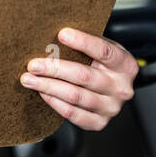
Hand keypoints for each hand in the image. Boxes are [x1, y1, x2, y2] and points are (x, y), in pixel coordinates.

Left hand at [19, 27, 138, 130]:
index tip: (61, 34)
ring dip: (48, 87)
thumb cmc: (104, 65)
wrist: (115, 89)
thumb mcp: (104, 50)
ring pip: (75, 96)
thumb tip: (53, 37)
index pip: (103, 51)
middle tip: (34, 64)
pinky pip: (73, 114)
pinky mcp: (99, 122)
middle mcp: (121, 88)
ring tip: (30, 79)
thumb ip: (86, 45)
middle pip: (84, 76)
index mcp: (125, 65)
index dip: (82, 41)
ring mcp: (111, 108)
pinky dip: (55, 102)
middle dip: (55, 69)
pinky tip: (43, 93)